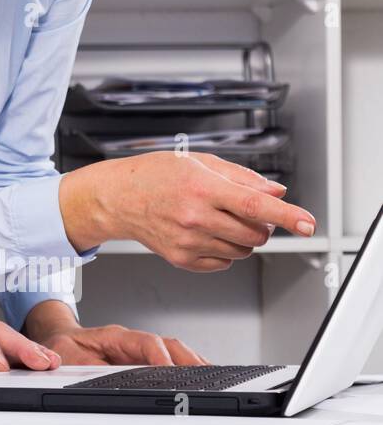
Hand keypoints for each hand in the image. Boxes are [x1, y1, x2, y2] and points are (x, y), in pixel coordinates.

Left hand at [23, 300, 206, 365]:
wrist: (56, 341)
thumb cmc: (63, 348)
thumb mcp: (69, 358)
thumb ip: (88, 367)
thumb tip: (106, 376)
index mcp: (115, 335)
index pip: (146, 342)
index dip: (161, 356)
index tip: (172, 371)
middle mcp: (130, 340)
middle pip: (167, 344)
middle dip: (188, 359)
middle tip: (205, 376)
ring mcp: (138, 349)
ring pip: (172, 350)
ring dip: (192, 363)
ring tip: (211, 377)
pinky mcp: (141, 359)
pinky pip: (168, 359)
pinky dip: (186, 367)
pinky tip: (199, 377)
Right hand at [60, 151, 315, 270]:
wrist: (117, 198)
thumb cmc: (154, 175)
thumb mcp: (198, 163)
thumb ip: (241, 177)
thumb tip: (276, 193)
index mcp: (202, 188)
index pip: (256, 205)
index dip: (287, 215)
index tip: (307, 223)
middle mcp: (195, 217)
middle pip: (256, 233)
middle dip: (262, 224)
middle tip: (243, 210)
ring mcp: (188, 241)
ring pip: (244, 250)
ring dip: (244, 237)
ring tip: (219, 219)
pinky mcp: (182, 259)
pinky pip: (225, 262)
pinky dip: (225, 250)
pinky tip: (206, 232)